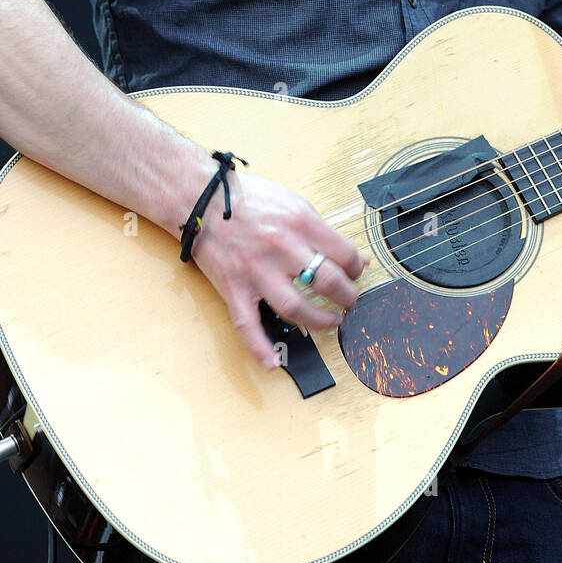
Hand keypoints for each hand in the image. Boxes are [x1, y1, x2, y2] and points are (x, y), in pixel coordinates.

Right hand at [189, 171, 367, 367]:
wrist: (203, 200)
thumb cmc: (251, 200)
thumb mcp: (295, 204)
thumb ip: (324, 232)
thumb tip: (357, 259)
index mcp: (300, 222)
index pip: (343, 254)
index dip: (356, 268)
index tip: (356, 274)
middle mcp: (281, 248)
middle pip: (326, 282)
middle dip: (347, 297)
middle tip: (350, 301)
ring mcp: (256, 271)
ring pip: (295, 307)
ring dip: (319, 321)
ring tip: (331, 322)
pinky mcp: (234, 287)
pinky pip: (246, 324)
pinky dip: (259, 347)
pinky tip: (272, 362)